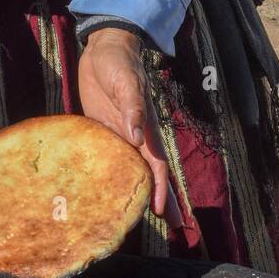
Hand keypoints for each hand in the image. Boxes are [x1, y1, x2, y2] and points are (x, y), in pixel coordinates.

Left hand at [77, 27, 182, 228]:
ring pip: (132, 171)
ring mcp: (120, 136)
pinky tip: (110, 192)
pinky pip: (110, 160)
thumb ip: (132, 107)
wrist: (103, 49)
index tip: (163, 212)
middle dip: (163, 199)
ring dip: (139, 193)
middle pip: (151, 174)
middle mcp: (136, 137)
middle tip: (175, 228)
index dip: (161, 189)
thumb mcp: (126, 82)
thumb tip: (138, 138)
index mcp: (145, 127)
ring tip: (144, 218)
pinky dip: (115, 178)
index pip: (156, 165)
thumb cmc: (118, 63)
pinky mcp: (103, 132)